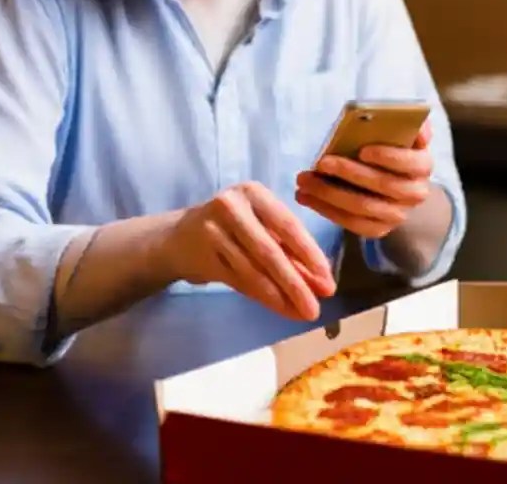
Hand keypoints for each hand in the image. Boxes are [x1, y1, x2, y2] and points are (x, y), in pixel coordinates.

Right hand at [164, 181, 336, 319]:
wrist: (179, 237)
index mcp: (254, 193)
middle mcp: (232, 206)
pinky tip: (280, 308)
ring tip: (301, 313)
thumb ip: (292, 252)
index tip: (328, 281)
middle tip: (315, 308)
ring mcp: (213, 230)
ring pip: (254, 270)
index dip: (310, 255)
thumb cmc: (234, 228)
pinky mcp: (202, 254)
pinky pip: (239, 280)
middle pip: (270, 251)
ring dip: (280, 296)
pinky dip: (263, 297)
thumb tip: (322, 284)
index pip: (288, 225)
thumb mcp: (263, 228)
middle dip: (296, 283)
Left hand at [295, 121, 434, 238]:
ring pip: (363, 208)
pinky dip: (327, 210)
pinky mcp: (379, 229)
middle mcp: (415, 193)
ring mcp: (397, 215)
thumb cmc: (391, 148)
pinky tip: (306, 197)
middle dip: (349, 173)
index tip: (363, 149)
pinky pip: (352, 224)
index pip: (411, 162)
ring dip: (329, 194)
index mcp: (422, 165)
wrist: (396, 182)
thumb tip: (399, 116)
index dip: (388, 157)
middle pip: (383, 185)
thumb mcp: (401, 133)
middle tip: (321, 162)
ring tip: (304, 181)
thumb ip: (404, 122)